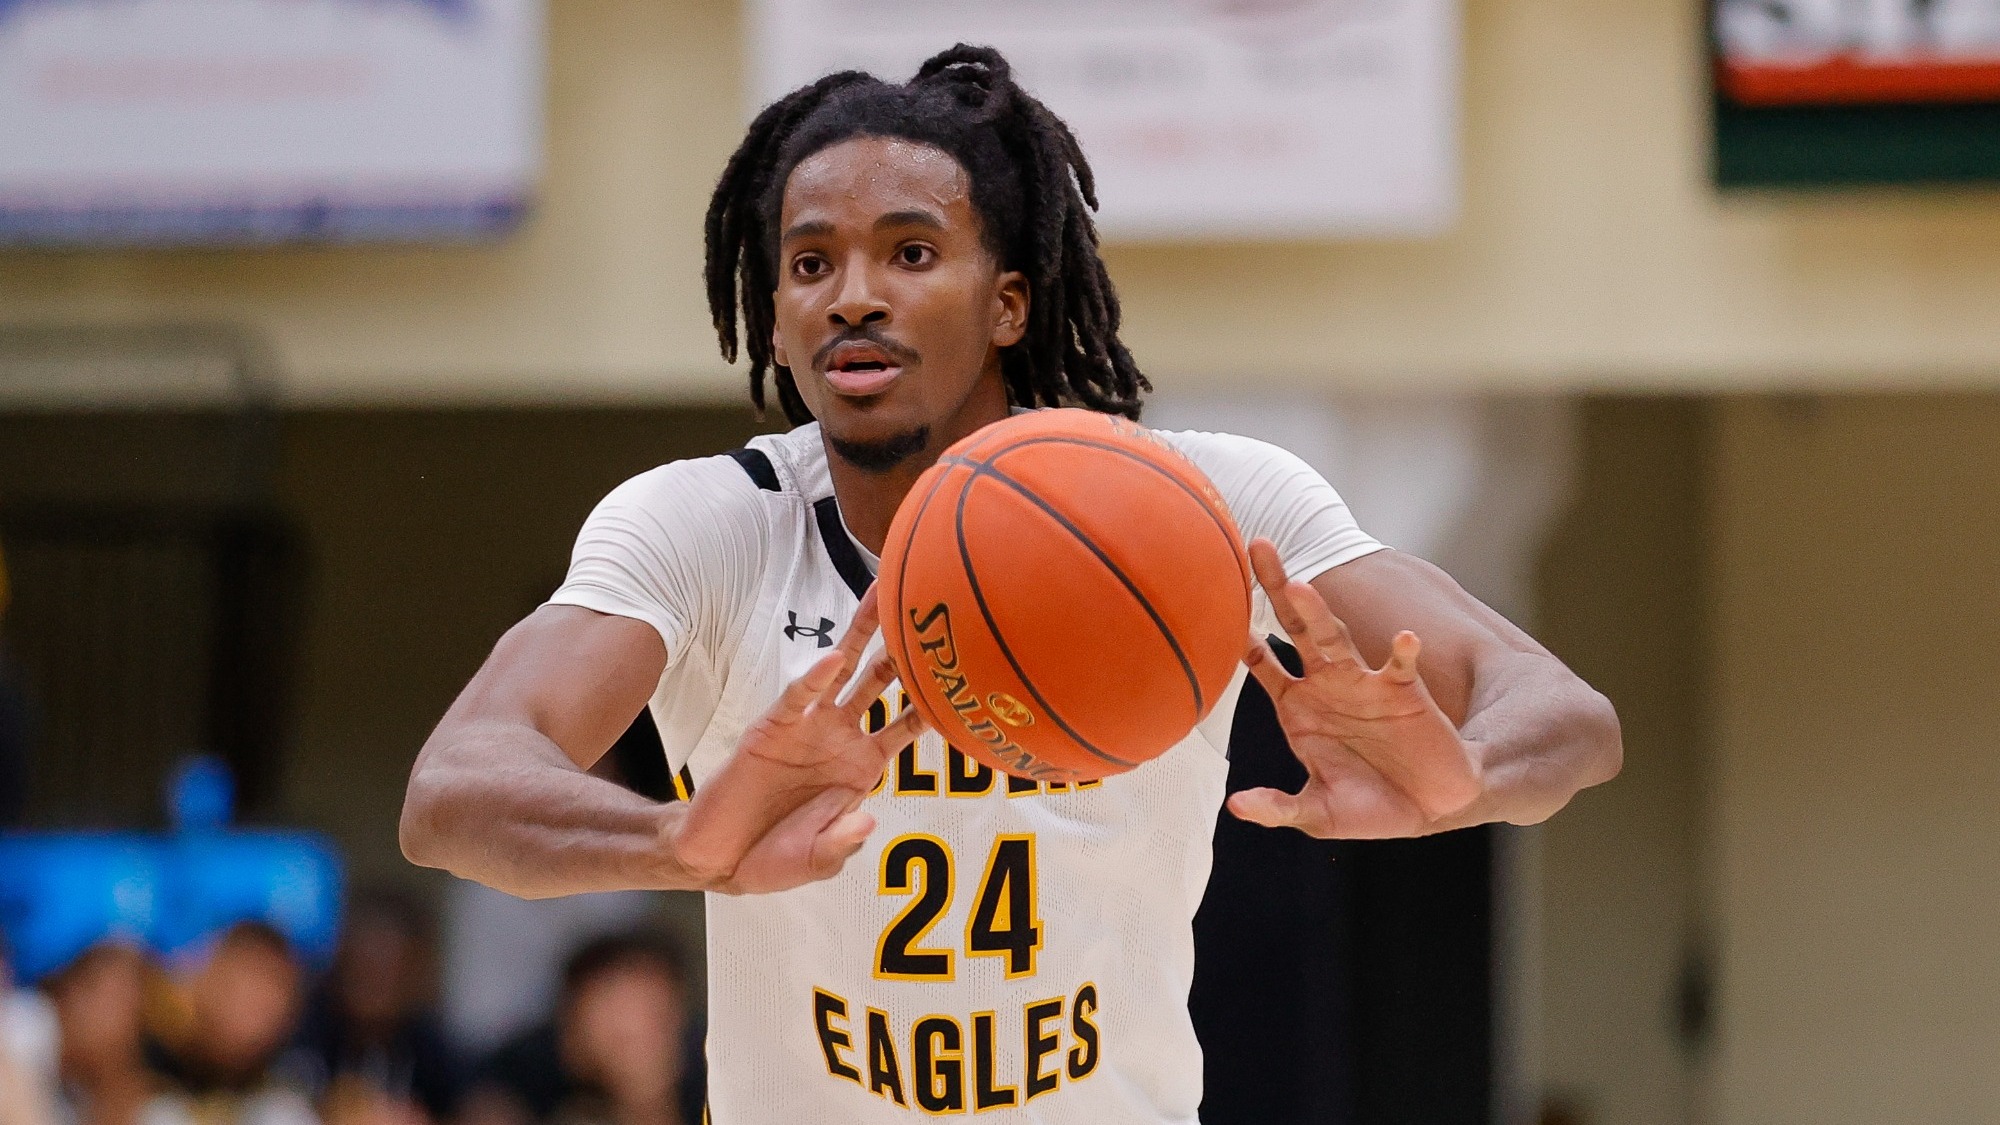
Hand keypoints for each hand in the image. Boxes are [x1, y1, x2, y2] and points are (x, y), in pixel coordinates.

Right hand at [672, 586, 923, 891]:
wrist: (721, 856)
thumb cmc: (775, 858)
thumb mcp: (818, 859)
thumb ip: (842, 841)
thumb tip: (866, 817)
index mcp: (862, 767)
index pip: (907, 726)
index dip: (934, 704)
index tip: (964, 677)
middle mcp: (840, 738)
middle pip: (881, 684)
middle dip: (904, 651)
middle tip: (929, 614)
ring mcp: (808, 729)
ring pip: (843, 674)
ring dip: (862, 637)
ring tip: (882, 598)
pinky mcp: (773, 728)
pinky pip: (798, 698)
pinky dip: (815, 677)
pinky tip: (833, 658)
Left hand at [1229, 540, 1483, 837]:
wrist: (1427, 808)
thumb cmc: (1370, 805)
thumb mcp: (1317, 814)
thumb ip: (1278, 808)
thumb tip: (1236, 807)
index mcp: (1299, 706)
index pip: (1260, 663)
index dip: (1238, 640)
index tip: (1211, 604)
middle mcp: (1327, 684)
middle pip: (1294, 626)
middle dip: (1277, 587)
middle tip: (1256, 545)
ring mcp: (1364, 683)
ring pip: (1336, 638)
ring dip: (1320, 613)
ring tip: (1303, 588)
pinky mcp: (1404, 692)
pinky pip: (1400, 665)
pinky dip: (1401, 652)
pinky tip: (1404, 639)